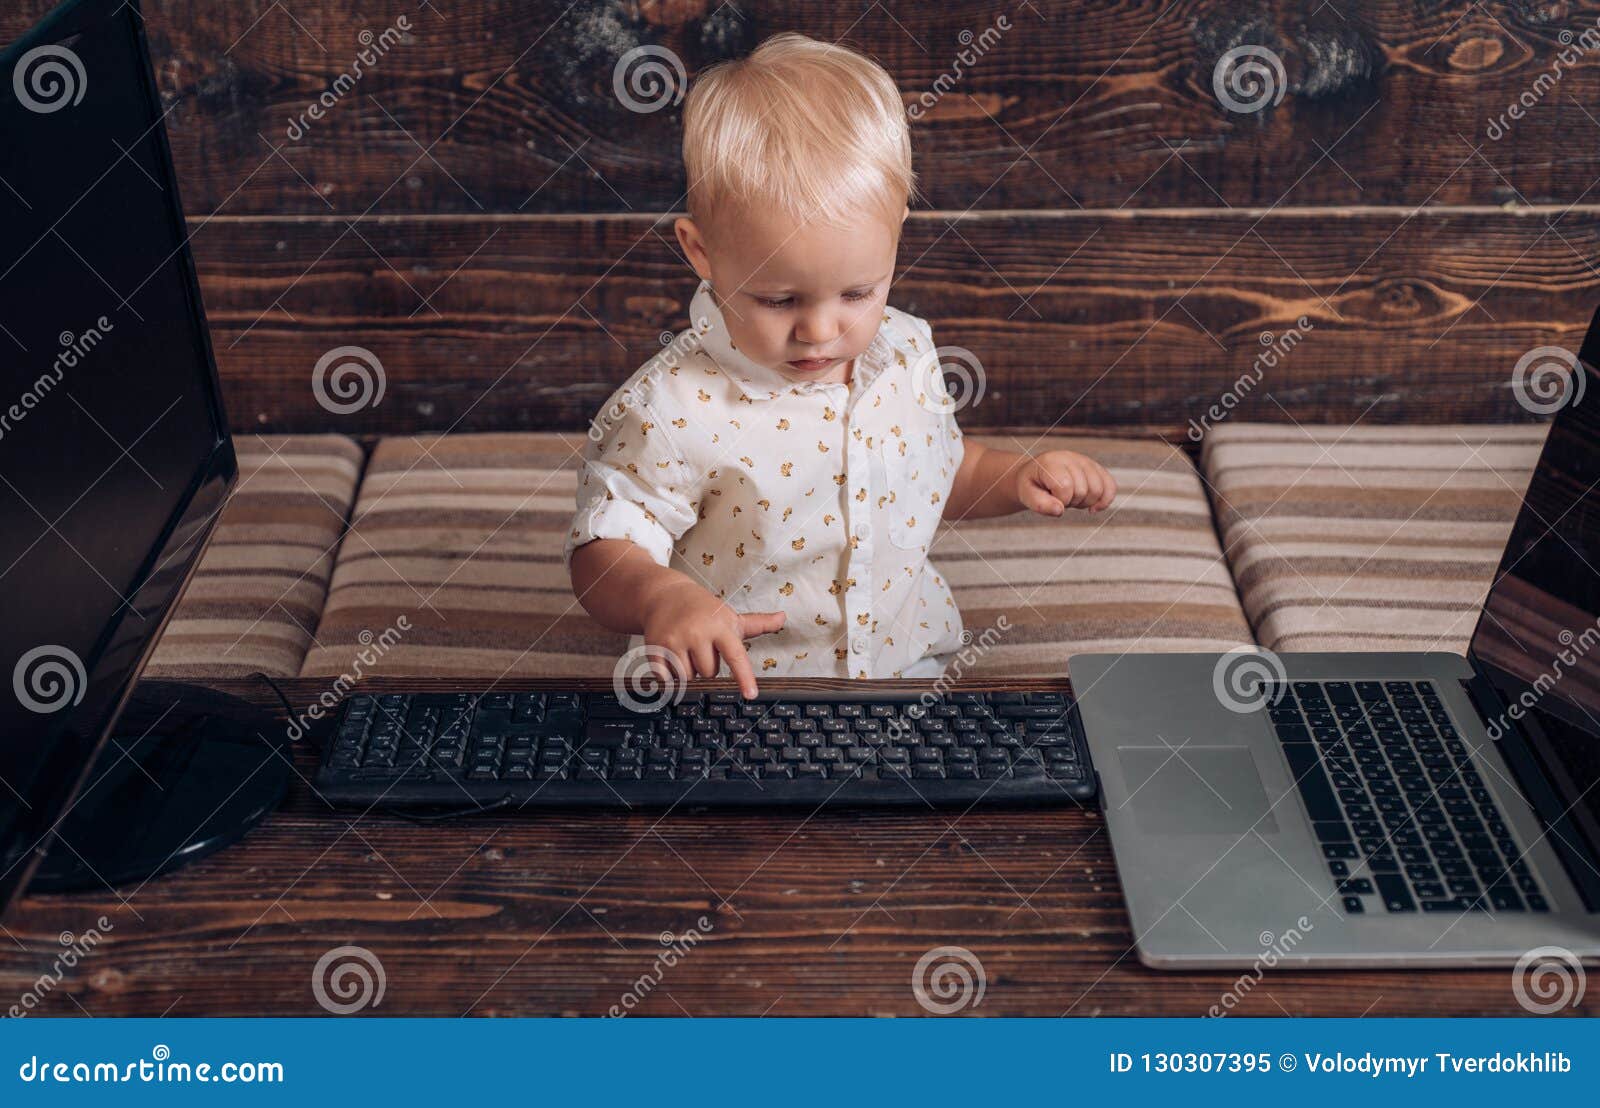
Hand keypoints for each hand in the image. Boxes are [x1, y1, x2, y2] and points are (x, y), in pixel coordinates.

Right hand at [641, 578, 785, 697]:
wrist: (664, 595)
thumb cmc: (702, 609)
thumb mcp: (729, 615)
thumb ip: (757, 624)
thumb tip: (783, 618)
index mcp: (720, 626)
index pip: (736, 655)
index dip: (744, 677)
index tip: (751, 694)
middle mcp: (698, 632)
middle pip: (710, 672)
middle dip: (707, 665)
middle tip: (701, 646)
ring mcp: (675, 640)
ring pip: (689, 678)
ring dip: (688, 669)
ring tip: (685, 648)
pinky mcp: (655, 648)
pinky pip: (667, 678)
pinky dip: (669, 673)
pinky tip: (670, 654)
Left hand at [1014, 450, 1116, 515]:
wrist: (1036, 474)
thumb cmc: (1031, 486)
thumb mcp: (1027, 496)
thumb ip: (1040, 504)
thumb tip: (1059, 510)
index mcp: (1051, 462)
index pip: (1065, 486)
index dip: (1060, 501)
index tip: (1052, 500)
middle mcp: (1070, 457)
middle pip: (1084, 490)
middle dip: (1073, 503)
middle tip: (1060, 499)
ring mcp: (1085, 461)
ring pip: (1099, 489)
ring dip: (1087, 502)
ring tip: (1072, 499)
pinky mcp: (1095, 467)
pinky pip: (1111, 485)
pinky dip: (1105, 500)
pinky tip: (1093, 508)